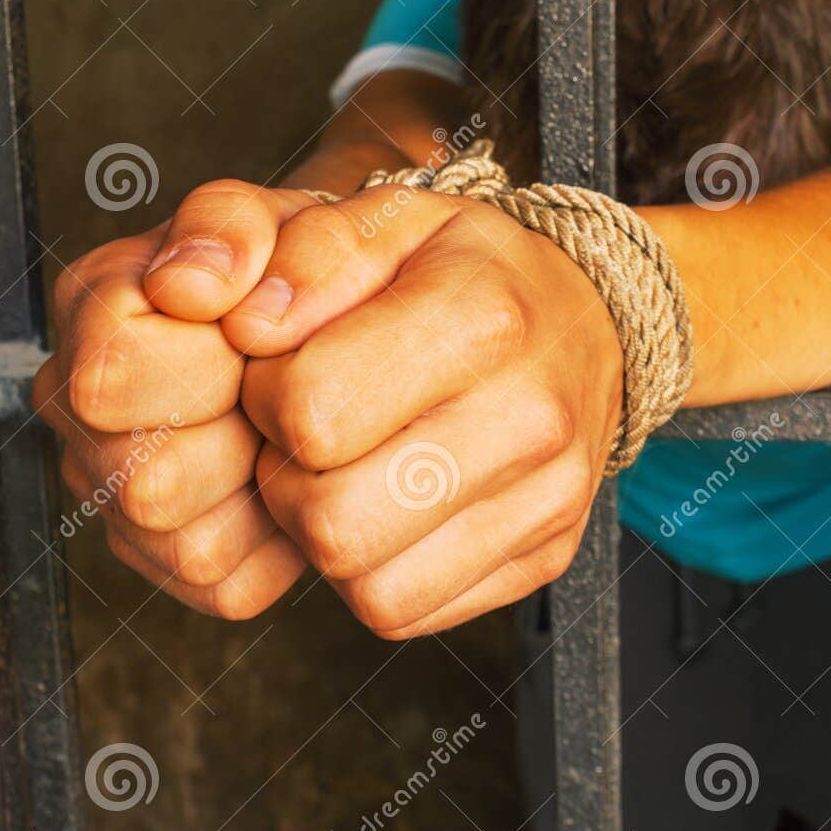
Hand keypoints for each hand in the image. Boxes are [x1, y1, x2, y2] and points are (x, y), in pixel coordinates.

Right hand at [32, 222, 304, 619]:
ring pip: (187, 546)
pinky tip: (286, 480)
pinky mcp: (172, 564)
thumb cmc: (301, 269)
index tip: (251, 335)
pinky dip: (277, 543)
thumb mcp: (279, 219)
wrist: (344, 320)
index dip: (206, 364)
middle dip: (238, 438)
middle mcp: (81, 414)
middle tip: (274, 395)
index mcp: (92, 315)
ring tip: (282, 434)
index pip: (112, 377)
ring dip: (260, 493)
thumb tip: (188, 287)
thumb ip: (229, 228)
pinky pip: (228, 584)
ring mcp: (115, 495)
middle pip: (145, 485)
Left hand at [145, 177, 624, 638]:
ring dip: (325, 538)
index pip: (311, 412)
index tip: (289, 367)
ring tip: (344, 470)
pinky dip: (372, 573)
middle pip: (332, 522)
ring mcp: (549, 498)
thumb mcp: (383, 218)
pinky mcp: (546, 557)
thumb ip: (297, 249)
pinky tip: (387, 506)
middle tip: (307, 434)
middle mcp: (531, 416)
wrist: (589, 319)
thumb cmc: (463, 268)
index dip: (268, 395)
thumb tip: (241, 323)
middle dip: (288, 481)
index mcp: (483, 314)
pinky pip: (409, 613)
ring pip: (368, 589)